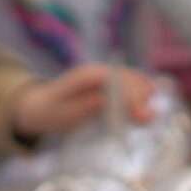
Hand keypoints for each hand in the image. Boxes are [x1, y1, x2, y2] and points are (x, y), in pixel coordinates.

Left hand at [10, 66, 156, 141]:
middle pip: (125, 79)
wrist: (40, 107)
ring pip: (130, 79)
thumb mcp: (62, 114)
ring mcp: (104, 75)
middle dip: (138, 98)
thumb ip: (83, 106)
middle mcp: (97, 71)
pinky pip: (128, 81)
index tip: (137, 113)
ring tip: (150, 114)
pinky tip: (150, 94)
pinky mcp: (108, 83)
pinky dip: (140, 88)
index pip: (113, 79)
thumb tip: (105, 99)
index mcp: (85, 76)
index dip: (128, 94)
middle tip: (146, 119)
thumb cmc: (50, 113)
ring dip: (142, 94)